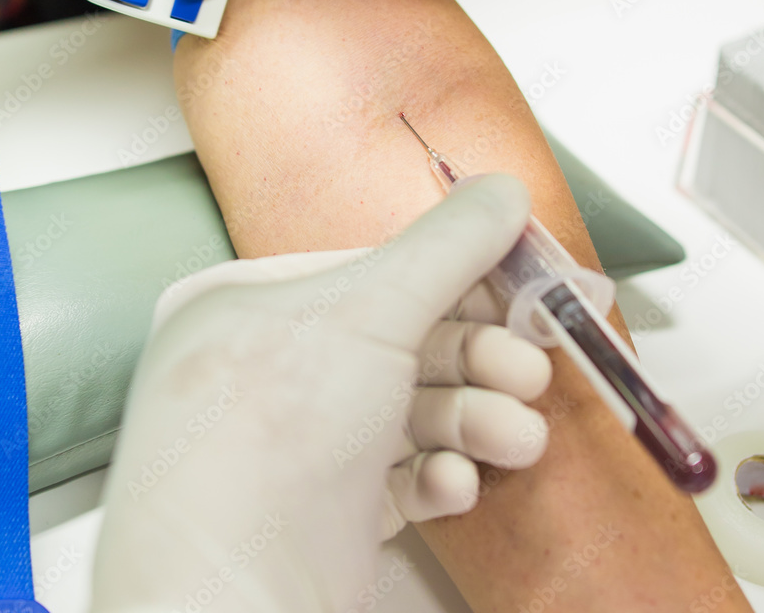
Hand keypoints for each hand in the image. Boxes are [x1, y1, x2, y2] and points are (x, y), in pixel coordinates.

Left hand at [90, 174, 551, 612]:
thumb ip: (448, 247)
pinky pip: (398, 474)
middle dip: (477, 356)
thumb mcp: (372, 312)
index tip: (521, 282)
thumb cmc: (268, 447)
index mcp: (244, 305)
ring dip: (474, 419)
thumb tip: (501, 192)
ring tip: (517, 435)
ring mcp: (291, 447)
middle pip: (400, 341)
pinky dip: (439, 474)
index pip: (372, 268)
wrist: (233, 609)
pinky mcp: (323, 515)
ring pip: (408, 410)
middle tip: (530, 367)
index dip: (455, 274)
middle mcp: (261, 372)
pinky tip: (456, 484)